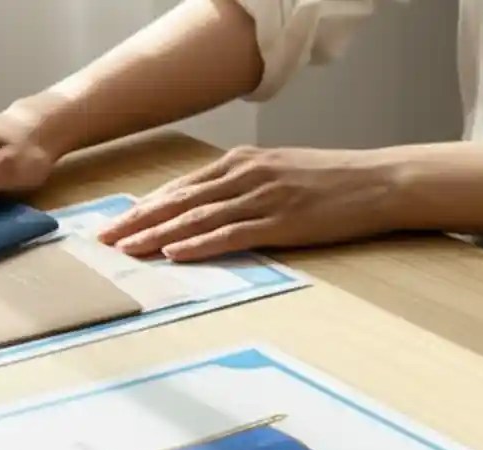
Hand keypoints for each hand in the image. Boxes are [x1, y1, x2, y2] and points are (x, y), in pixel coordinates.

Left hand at [97, 145, 401, 261]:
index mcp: (240, 163)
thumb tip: (205, 208)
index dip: (143, 207)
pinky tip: (176, 253)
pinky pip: (231, 234)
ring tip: (127, 250)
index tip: (114, 224)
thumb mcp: (277, 172)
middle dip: (137, 222)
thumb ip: (240, 186)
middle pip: (178, 201)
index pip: (179, 187)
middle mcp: (244, 175)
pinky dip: (200, 244)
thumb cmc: (329, 180)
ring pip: (197, 218)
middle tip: (104, 240)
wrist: (378, 181)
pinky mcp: (281, 222)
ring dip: (157, 235)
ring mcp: (262, 198)